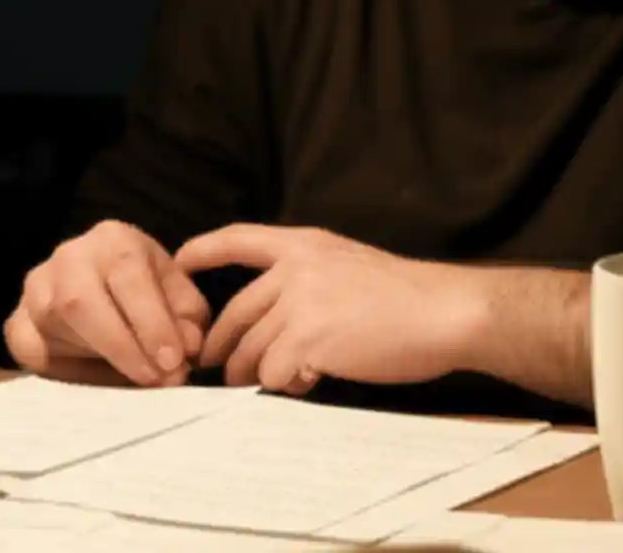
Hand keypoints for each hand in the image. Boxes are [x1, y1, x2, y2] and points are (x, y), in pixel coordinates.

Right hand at [4, 220, 210, 385]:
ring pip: (55, 327)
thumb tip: (187, 348)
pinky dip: (67, 372)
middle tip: (155, 380)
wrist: (104, 288)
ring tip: (136, 380)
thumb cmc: (148, 292)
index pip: (127, 275)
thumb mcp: (178, 295)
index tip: (173, 361)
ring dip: (100, 362)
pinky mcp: (16, 324)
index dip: (151, 322)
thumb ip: (188, 318)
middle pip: (80, 301)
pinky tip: (99, 381)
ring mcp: (35, 289)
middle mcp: (67, 257)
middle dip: (121, 347)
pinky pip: (31, 352)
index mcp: (112, 239)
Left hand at [175, 225, 483, 391]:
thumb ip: (308, 283)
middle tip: (214, 366)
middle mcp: (295, 268)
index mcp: (305, 244)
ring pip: (250, 349)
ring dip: (250, 373)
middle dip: (221, 345)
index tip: (178, 260)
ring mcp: (299, 303)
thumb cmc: (408, 297)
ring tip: (262, 384)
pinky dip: (286, 385)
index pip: (238, 237)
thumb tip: (275, 324)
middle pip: (235, 312)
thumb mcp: (349, 266)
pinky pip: (274, 373)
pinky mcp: (308, 339)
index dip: (203, 249)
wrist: (444, 311)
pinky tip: (308, 384)